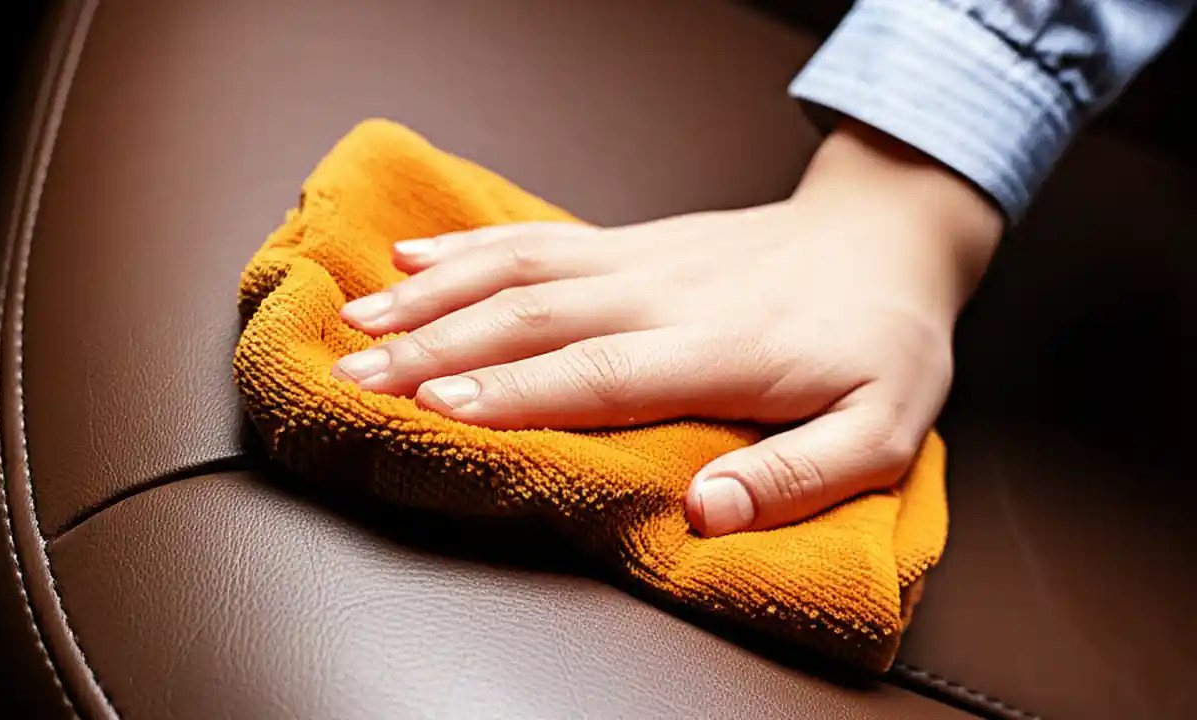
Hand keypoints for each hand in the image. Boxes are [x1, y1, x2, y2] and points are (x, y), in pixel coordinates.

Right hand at [332, 121, 1001, 535]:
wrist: (884, 240)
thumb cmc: (883, 347)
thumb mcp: (883, 431)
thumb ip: (800, 474)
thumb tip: (707, 513)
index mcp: (722, 348)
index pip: (601, 371)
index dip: (513, 391)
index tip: (434, 408)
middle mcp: (665, 295)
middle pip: (535, 317)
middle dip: (435, 348)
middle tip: (354, 377)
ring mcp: (639, 259)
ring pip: (521, 269)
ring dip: (433, 295)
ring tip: (356, 318)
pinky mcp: (628, 242)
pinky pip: (539, 235)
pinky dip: (468, 247)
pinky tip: (411, 257)